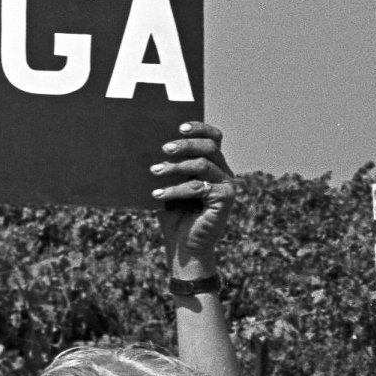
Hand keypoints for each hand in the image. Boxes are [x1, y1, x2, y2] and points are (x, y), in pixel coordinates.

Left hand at [152, 124, 236, 278]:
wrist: (184, 248)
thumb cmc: (174, 215)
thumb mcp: (169, 184)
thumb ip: (168, 165)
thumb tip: (148, 142)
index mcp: (213, 165)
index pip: (213, 138)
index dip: (199, 128)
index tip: (179, 127)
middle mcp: (224, 173)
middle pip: (210, 146)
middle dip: (185, 145)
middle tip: (164, 148)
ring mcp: (227, 187)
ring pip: (204, 164)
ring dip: (176, 166)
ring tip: (155, 172)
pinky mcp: (225, 201)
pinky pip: (199, 187)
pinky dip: (177, 190)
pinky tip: (159, 195)